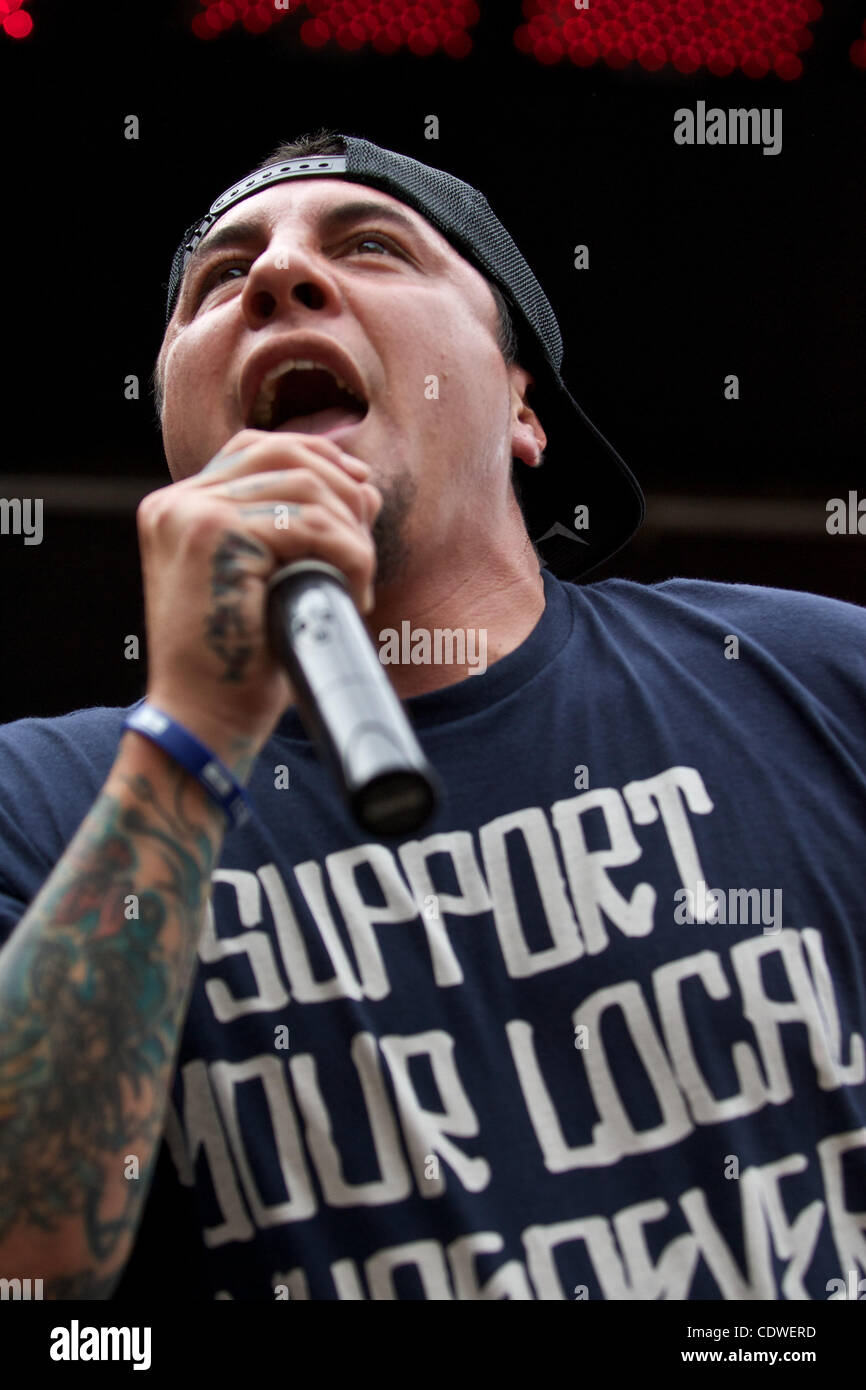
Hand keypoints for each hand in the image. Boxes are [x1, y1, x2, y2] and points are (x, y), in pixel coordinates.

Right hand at [136, 430, 382, 765]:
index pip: (256, 447)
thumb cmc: (240, 666)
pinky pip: (309, 525)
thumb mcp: (272, 583)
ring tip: (358, 581)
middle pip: (283, 454)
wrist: (202, 723)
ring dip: (350, 530)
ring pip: (304, 487)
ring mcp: (189, 514)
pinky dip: (348, 553)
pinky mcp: (213, 536)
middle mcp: (176, 503)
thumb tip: (366, 486)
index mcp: (178, 509)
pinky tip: (354, 592)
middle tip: (366, 545)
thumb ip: (302, 530)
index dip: (317, 456)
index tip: (362, 491)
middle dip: (342, 489)